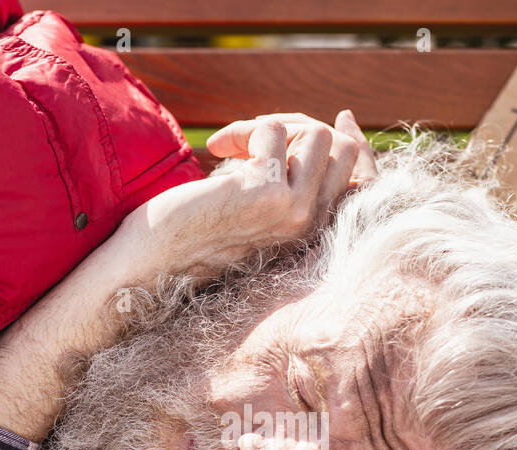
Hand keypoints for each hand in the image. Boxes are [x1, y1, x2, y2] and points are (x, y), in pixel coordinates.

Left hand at [132, 109, 377, 275]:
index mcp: (312, 233)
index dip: (357, 145)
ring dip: (272, 124)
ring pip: (316, 134)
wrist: (152, 266)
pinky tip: (217, 150)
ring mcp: (293, 212)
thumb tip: (324, 131)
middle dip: (302, 126)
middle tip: (256, 135)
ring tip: (235, 145)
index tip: (344, 117)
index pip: (364, 183)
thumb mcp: (256, 205)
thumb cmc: (196, 234)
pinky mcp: (266, 194)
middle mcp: (311, 226)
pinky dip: (244, 129)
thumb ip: (288, 182)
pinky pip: (274, 130)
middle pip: (341, 150)